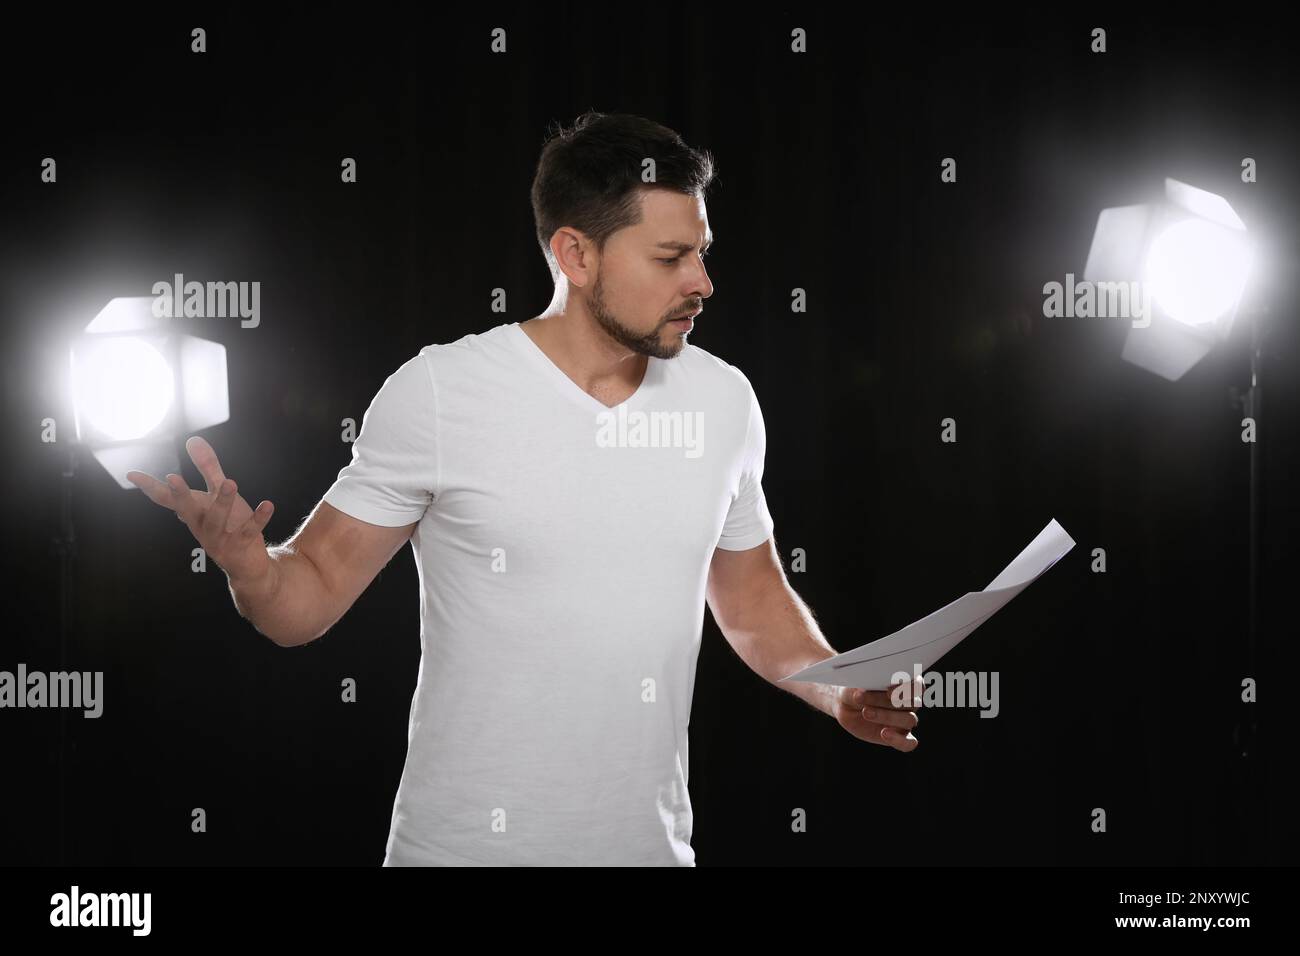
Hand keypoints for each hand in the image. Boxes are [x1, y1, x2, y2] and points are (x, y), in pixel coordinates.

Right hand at [126, 436, 275, 584]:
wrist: (247, 566)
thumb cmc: (229, 525)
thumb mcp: (217, 493)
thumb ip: (207, 468)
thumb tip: (192, 440)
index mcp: (193, 512)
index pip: (167, 499)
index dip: (149, 486)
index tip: (131, 474)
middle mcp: (201, 526)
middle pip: (187, 510)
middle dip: (180, 495)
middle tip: (172, 477)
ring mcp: (219, 540)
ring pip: (217, 521)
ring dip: (222, 502)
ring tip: (230, 482)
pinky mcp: (240, 548)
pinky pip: (248, 532)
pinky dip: (258, 519)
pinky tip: (267, 504)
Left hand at [833, 678, 921, 751]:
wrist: (846, 705)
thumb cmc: (855, 689)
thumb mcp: (857, 683)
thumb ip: (866, 684)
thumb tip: (870, 686)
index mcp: (906, 683)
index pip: (917, 685)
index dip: (907, 688)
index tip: (888, 690)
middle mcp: (910, 702)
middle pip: (912, 703)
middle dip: (886, 701)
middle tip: (863, 697)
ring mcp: (906, 720)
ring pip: (909, 720)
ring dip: (887, 716)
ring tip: (865, 712)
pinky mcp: (899, 736)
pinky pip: (908, 743)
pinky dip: (899, 739)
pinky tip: (884, 733)